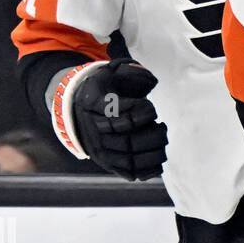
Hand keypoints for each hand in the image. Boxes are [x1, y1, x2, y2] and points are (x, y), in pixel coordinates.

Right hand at [68, 59, 168, 179]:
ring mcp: (98, 147)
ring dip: (152, 152)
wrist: (80, 109)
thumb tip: (152, 81)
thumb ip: (131, 71)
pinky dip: (144, 170)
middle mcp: (92, 128)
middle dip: (152, 135)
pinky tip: (158, 164)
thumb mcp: (112, 72)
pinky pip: (125, 171)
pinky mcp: (105, 160)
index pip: (117, 111)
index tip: (151, 108)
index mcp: (93, 102)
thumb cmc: (106, 88)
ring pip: (127, 157)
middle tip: (162, 128)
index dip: (140, 111)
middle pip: (125, 139)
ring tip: (163, 142)